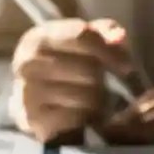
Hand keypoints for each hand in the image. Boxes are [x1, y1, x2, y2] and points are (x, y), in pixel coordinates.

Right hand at [9, 19, 135, 143]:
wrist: (33, 104)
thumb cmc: (65, 69)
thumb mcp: (83, 44)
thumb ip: (104, 33)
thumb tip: (119, 37)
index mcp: (37, 39)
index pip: (82, 35)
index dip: (110, 50)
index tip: (127, 66)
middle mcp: (26, 63)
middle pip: (87, 68)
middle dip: (102, 78)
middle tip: (102, 85)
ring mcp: (27, 93)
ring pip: (85, 95)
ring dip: (96, 100)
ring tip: (91, 100)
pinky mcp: (33, 120)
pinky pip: (76, 118)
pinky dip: (84, 119)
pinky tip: (81, 116)